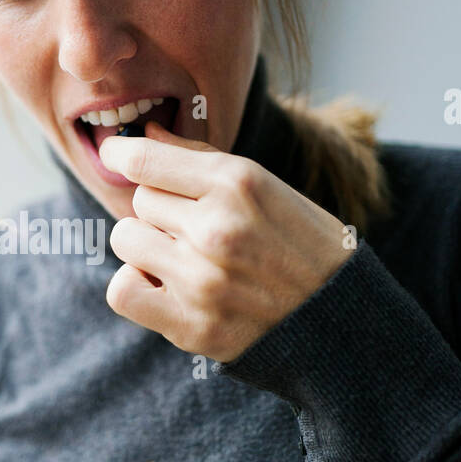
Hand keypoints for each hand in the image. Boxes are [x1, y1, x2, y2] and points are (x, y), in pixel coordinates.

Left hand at [98, 121, 352, 362]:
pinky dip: (135, 287)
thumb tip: (143, 135)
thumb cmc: (306, 247)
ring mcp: (202, 279)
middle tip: (193, 227)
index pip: (145, 159)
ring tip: (181, 257)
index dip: (121, 153)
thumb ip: (202, 160)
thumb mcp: (269, 187)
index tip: (116, 154)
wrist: (344, 322)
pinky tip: (162, 285)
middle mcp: (217, 227)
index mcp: (239, 183)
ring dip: (147, 246)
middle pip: (140, 199)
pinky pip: (122, 292)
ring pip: (127, 239)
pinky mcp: (192, 325)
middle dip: (160, 209)